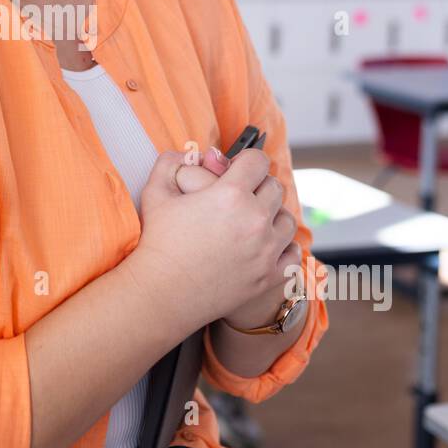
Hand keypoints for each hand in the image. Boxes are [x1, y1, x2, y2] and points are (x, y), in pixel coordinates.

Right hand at [128, 146, 299, 338]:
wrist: (163, 294)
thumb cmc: (158, 244)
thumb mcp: (155, 194)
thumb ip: (168, 164)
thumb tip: (181, 153)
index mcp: (230, 194)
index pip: (258, 161)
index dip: (247, 160)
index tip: (238, 168)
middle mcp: (255, 219)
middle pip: (275, 187)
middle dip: (259, 186)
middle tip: (243, 194)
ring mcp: (266, 250)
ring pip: (287, 220)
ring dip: (273, 216)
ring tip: (254, 221)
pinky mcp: (270, 276)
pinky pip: (292, 253)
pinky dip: (282, 248)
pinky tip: (265, 246)